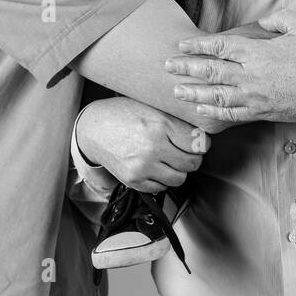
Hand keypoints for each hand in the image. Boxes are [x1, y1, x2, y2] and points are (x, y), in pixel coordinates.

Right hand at [75, 98, 208, 193]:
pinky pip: (161, 187)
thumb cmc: (125, 114)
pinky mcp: (133, 180)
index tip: (197, 142)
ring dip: (178, 170)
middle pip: (192, 163)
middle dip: (192, 158)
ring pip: (179, 178)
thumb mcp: (152, 108)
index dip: (201, 143)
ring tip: (170, 160)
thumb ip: (176, 122)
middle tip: (184, 152)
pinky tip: (154, 166)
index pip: (199, 143)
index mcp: (160, 124)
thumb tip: (202, 137)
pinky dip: (162, 179)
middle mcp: (153, 147)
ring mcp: (142, 166)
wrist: (93, 129)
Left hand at [167, 9, 295, 125]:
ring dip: (193, 92)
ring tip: (176, 90)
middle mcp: (250, 76)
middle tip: (167, 66)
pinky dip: (213, 111)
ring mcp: (253, 97)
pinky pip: (230, 114)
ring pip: (215, 95)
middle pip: (210, 72)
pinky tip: (201, 108)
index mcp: (257, 53)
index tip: (182, 45)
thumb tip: (263, 22)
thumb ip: (278, 19)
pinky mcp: (260, 112)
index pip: (219, 47)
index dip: (198, 46)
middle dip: (186, 68)